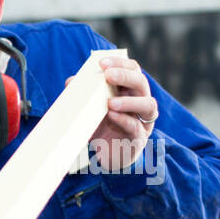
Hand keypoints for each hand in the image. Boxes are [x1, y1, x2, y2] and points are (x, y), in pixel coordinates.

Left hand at [66, 55, 156, 172]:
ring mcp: (143, 121)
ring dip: (130, 101)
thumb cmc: (100, 127)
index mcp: (130, 91)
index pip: (132, 69)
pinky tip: (112, 116)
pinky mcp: (139, 139)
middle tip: (108, 75)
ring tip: (110, 102)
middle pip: (142, 83)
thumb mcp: (90, 109)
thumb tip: (70, 81)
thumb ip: (83, 95)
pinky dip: (124, 120)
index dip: (120, 63)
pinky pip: (136, 128)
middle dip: (126, 77)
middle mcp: (141, 102)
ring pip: (148, 105)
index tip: (102, 62)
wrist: (106, 156)